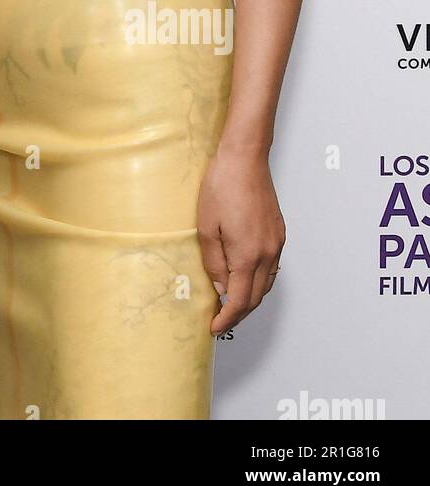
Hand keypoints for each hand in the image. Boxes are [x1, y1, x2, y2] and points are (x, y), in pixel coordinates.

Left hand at [197, 144, 285, 334]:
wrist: (244, 158)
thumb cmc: (222, 186)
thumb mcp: (207, 227)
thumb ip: (214, 262)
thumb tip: (221, 288)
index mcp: (248, 255)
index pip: (240, 300)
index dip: (228, 318)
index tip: (215, 327)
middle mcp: (268, 253)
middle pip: (257, 296)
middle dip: (239, 313)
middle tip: (220, 319)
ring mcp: (276, 243)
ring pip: (267, 283)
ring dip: (250, 297)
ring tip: (230, 301)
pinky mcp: (279, 233)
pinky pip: (272, 267)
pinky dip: (259, 280)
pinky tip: (245, 277)